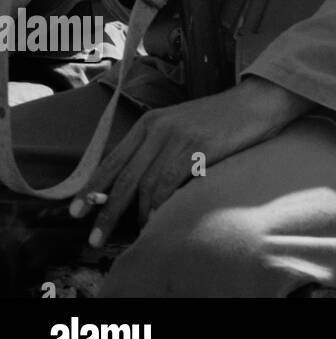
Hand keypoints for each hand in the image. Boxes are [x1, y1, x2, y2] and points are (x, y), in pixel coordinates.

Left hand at [70, 77, 309, 247]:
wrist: (257, 101)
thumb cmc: (221, 120)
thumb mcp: (180, 127)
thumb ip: (157, 147)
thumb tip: (134, 183)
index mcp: (149, 122)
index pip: (111, 160)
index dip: (91, 188)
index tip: (76, 212)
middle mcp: (157, 128)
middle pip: (123, 178)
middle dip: (106, 211)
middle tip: (94, 237)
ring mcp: (177, 137)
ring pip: (145, 185)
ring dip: (139, 214)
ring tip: (139, 231)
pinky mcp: (197, 147)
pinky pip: (169, 184)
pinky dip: (161, 205)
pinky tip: (161, 217)